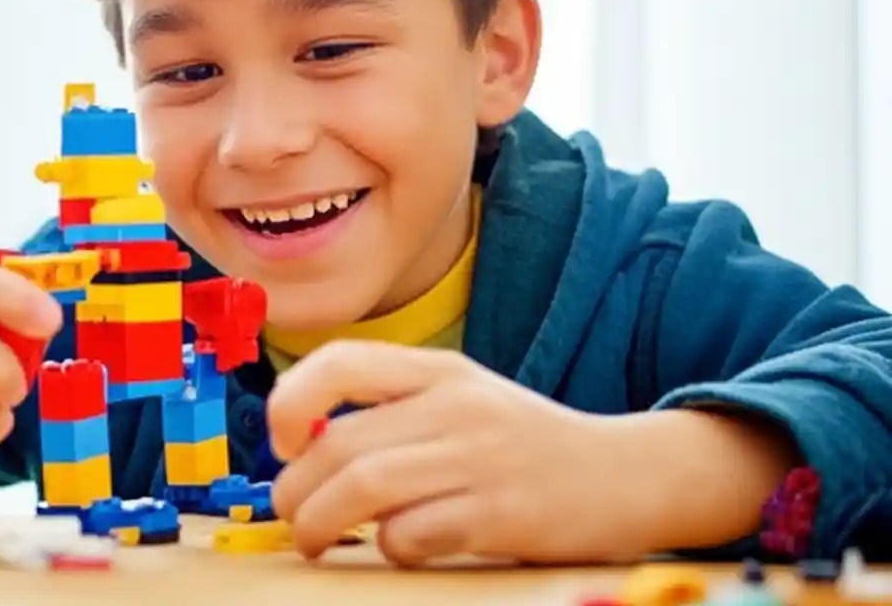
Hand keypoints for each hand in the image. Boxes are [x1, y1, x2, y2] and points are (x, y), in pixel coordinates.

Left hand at [267, 341, 637, 566]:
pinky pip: (414, 533)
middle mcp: (457, 406)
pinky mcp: (502, 514)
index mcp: (439, 370)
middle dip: (295, 489)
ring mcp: (481, 458)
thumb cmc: (524, 443)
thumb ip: (392, 408)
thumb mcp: (461, 398)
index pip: (340, 361)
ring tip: (315, 539)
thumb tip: (302, 444)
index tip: (281, 442)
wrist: (627, 475)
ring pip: (364, 486)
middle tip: (291, 515)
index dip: (290, 401)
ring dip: (321, 522)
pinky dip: (388, 546)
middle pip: (340, 445)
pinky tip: (396, 546)